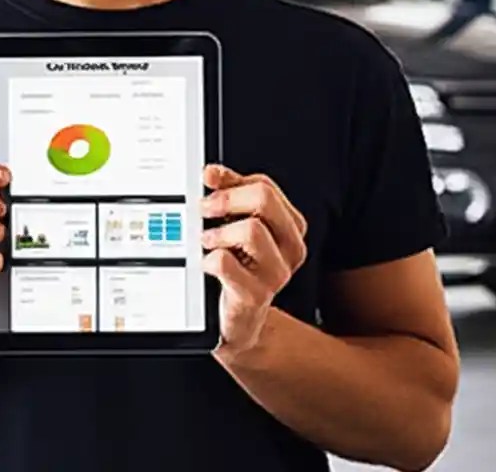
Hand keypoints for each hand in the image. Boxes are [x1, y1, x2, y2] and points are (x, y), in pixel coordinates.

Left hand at [200, 164, 307, 355]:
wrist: (239, 322)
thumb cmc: (239, 272)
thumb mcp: (238, 229)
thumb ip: (229, 197)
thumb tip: (213, 173)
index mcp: (290, 226)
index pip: (265, 186)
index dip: (232, 180)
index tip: (209, 181)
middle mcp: (290, 248)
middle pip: (264, 200)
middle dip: (228, 198)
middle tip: (205, 208)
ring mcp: (275, 273)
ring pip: (251, 230)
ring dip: (219, 232)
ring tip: (206, 241)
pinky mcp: (254, 294)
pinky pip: (226, 263)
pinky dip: (209, 259)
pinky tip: (207, 264)